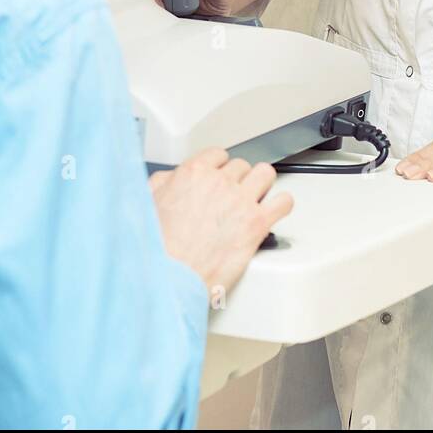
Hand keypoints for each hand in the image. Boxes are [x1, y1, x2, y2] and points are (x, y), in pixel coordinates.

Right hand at [150, 146, 293, 294]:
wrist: (171, 278)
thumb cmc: (159, 248)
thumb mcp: (149, 202)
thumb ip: (163, 183)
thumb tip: (170, 178)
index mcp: (193, 173)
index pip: (218, 155)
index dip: (220, 168)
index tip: (221, 177)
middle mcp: (219, 182)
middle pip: (241, 166)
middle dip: (238, 181)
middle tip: (235, 196)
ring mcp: (241, 201)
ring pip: (265, 174)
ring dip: (262, 185)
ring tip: (258, 198)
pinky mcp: (257, 224)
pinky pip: (283, 203)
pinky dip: (281, 205)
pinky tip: (275, 212)